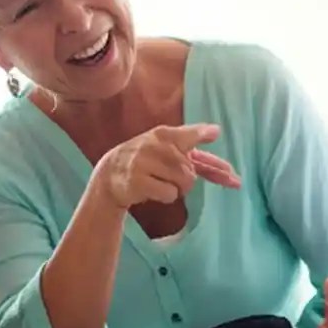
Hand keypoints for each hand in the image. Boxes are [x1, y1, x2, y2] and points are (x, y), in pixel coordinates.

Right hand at [93, 124, 240, 209]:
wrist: (110, 173)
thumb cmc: (145, 159)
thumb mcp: (166, 146)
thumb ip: (193, 141)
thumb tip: (217, 130)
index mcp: (164, 134)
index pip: (187, 136)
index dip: (201, 135)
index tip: (216, 133)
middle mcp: (154, 145)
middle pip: (190, 170)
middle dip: (188, 179)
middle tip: (172, 178)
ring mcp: (144, 162)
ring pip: (184, 182)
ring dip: (179, 189)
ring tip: (162, 183)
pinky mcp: (137, 181)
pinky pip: (170, 194)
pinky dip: (167, 196)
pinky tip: (153, 190)